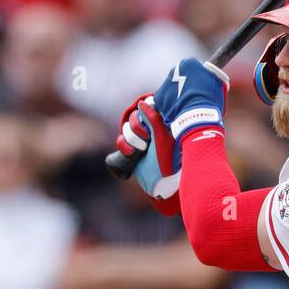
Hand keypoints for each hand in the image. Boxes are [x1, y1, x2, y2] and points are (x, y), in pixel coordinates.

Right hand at [115, 95, 180, 210]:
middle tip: (147, 141)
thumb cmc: (168, 162)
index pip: (148, 109)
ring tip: (141, 151)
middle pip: (135, 117)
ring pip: (126, 128)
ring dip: (131, 139)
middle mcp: (152, 130)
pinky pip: (121, 140)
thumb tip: (142, 103)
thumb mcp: (162, 138)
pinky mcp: (133, 149)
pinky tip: (131, 154)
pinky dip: (123, 146)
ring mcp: (142, 140)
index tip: (150, 128)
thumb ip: (153, 119)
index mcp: (163, 124)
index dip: (145, 117)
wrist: (161, 185)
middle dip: (137, 130)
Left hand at [151, 57, 228, 148]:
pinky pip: (164, 100)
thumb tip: (212, 75)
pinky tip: (179, 112)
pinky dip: (169, 106)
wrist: (197, 116)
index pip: (192, 67)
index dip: (197, 77)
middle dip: (184, 84)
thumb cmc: (210, 100)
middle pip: (180, 76)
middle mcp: (174, 70)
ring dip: (177, 95)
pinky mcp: (159, 97)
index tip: (201, 86)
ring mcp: (165, 83)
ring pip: (171, 89)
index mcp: (189, 63)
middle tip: (193, 97)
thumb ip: (211, 76)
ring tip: (186, 107)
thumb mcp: (217, 84)